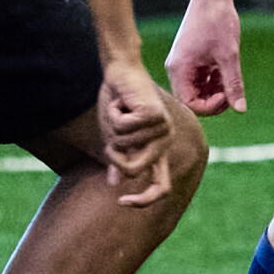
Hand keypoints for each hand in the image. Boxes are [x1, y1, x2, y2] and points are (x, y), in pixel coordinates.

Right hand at [97, 58, 176, 205]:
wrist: (122, 71)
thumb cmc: (118, 102)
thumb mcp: (114, 136)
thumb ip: (117, 159)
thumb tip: (115, 183)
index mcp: (158, 152)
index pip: (162, 188)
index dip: (143, 201)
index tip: (121, 202)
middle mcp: (165, 143)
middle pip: (133, 169)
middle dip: (113, 156)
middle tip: (108, 139)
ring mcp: (164, 129)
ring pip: (124, 146)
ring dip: (111, 128)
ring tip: (118, 110)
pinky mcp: (156, 115)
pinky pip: (123, 127)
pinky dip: (114, 114)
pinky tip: (121, 101)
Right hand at [165, 0, 245, 113]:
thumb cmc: (218, 21)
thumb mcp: (229, 56)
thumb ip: (233, 84)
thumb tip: (241, 109)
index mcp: (179, 68)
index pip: (189, 103)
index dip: (210, 106)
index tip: (227, 95)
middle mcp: (176, 68)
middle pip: (192, 99)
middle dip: (214, 99)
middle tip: (232, 90)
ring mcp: (183, 64)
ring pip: (197, 90)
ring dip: (215, 90)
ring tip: (230, 77)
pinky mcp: (190, 59)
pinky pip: (200, 80)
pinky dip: (214, 80)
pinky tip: (226, 71)